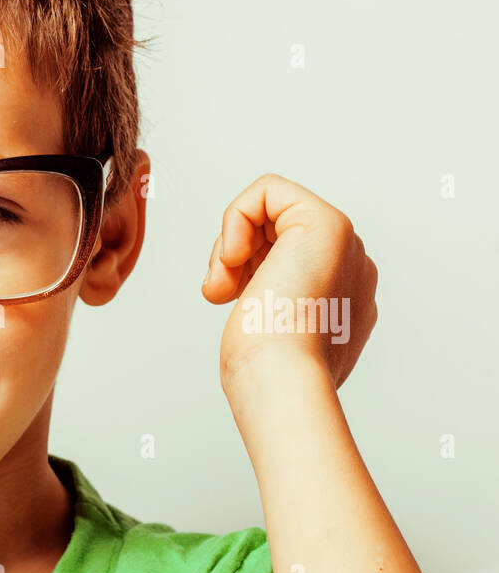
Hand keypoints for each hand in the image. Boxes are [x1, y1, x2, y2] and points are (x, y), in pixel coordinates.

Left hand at [202, 173, 377, 398]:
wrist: (283, 382)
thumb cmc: (268, 373)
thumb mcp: (273, 339)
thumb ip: (276, 311)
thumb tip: (259, 301)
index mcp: (344, 295)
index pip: (286, 255)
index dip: (245, 267)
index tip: (227, 298)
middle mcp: (352, 266)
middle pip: (276, 230)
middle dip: (235, 256)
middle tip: (220, 292)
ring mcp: (344, 244)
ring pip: (269, 211)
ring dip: (229, 246)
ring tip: (222, 286)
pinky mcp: (325, 223)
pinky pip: (268, 190)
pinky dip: (235, 217)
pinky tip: (231, 258)